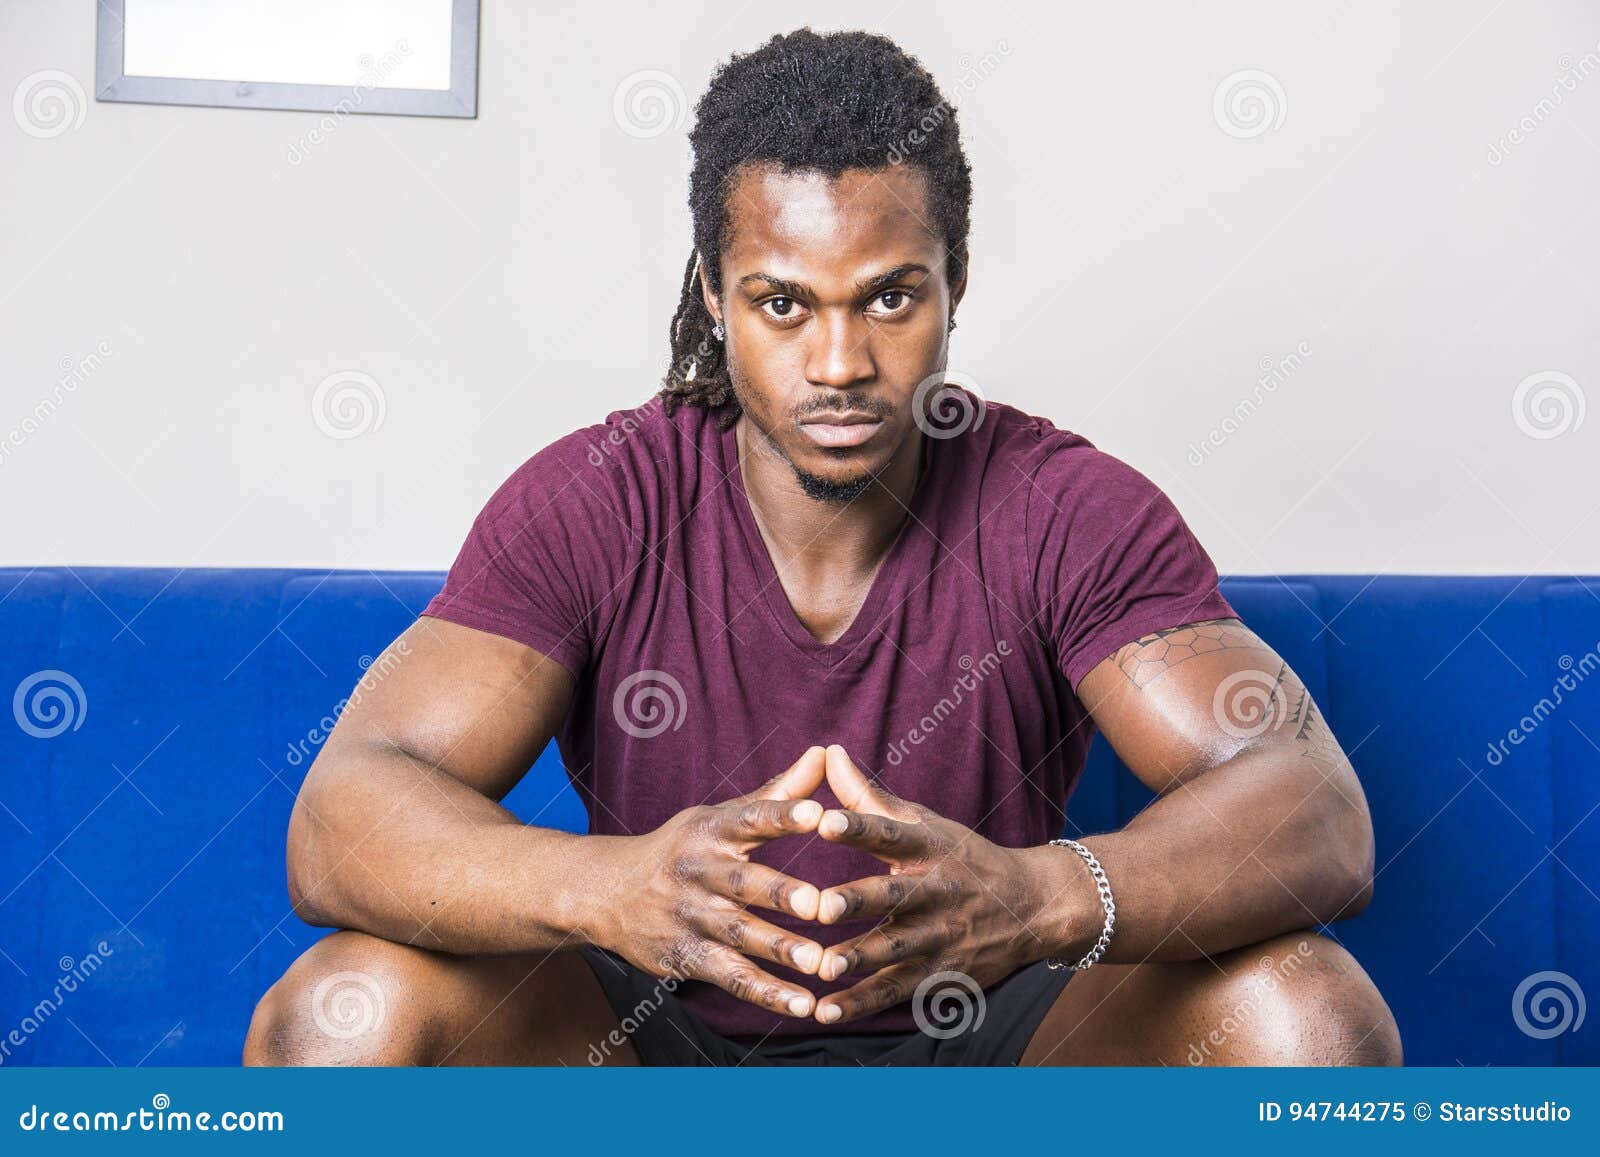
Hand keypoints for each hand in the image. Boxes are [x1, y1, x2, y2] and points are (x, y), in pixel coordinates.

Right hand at [585, 746, 829, 1018]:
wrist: (606, 893)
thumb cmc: (683, 848)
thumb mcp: (720, 816)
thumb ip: (778, 794)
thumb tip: (826, 754)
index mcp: (712, 830)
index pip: (749, 819)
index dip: (782, 816)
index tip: (817, 814)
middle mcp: (699, 872)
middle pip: (744, 883)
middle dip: (782, 894)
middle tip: (820, 904)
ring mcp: (690, 918)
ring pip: (740, 935)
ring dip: (781, 951)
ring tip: (821, 964)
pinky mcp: (686, 958)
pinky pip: (731, 977)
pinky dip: (766, 993)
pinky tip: (803, 1005)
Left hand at [809, 744, 1066, 1024]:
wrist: (1033, 907)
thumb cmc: (962, 857)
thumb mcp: (923, 822)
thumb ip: (867, 794)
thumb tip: (827, 751)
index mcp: (927, 847)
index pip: (889, 833)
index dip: (857, 826)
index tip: (824, 821)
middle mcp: (935, 890)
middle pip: (894, 896)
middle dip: (858, 901)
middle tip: (821, 906)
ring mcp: (940, 935)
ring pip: (896, 949)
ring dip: (858, 959)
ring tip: (821, 967)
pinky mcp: (940, 973)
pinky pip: (897, 989)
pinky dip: (862, 1002)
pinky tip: (826, 1009)